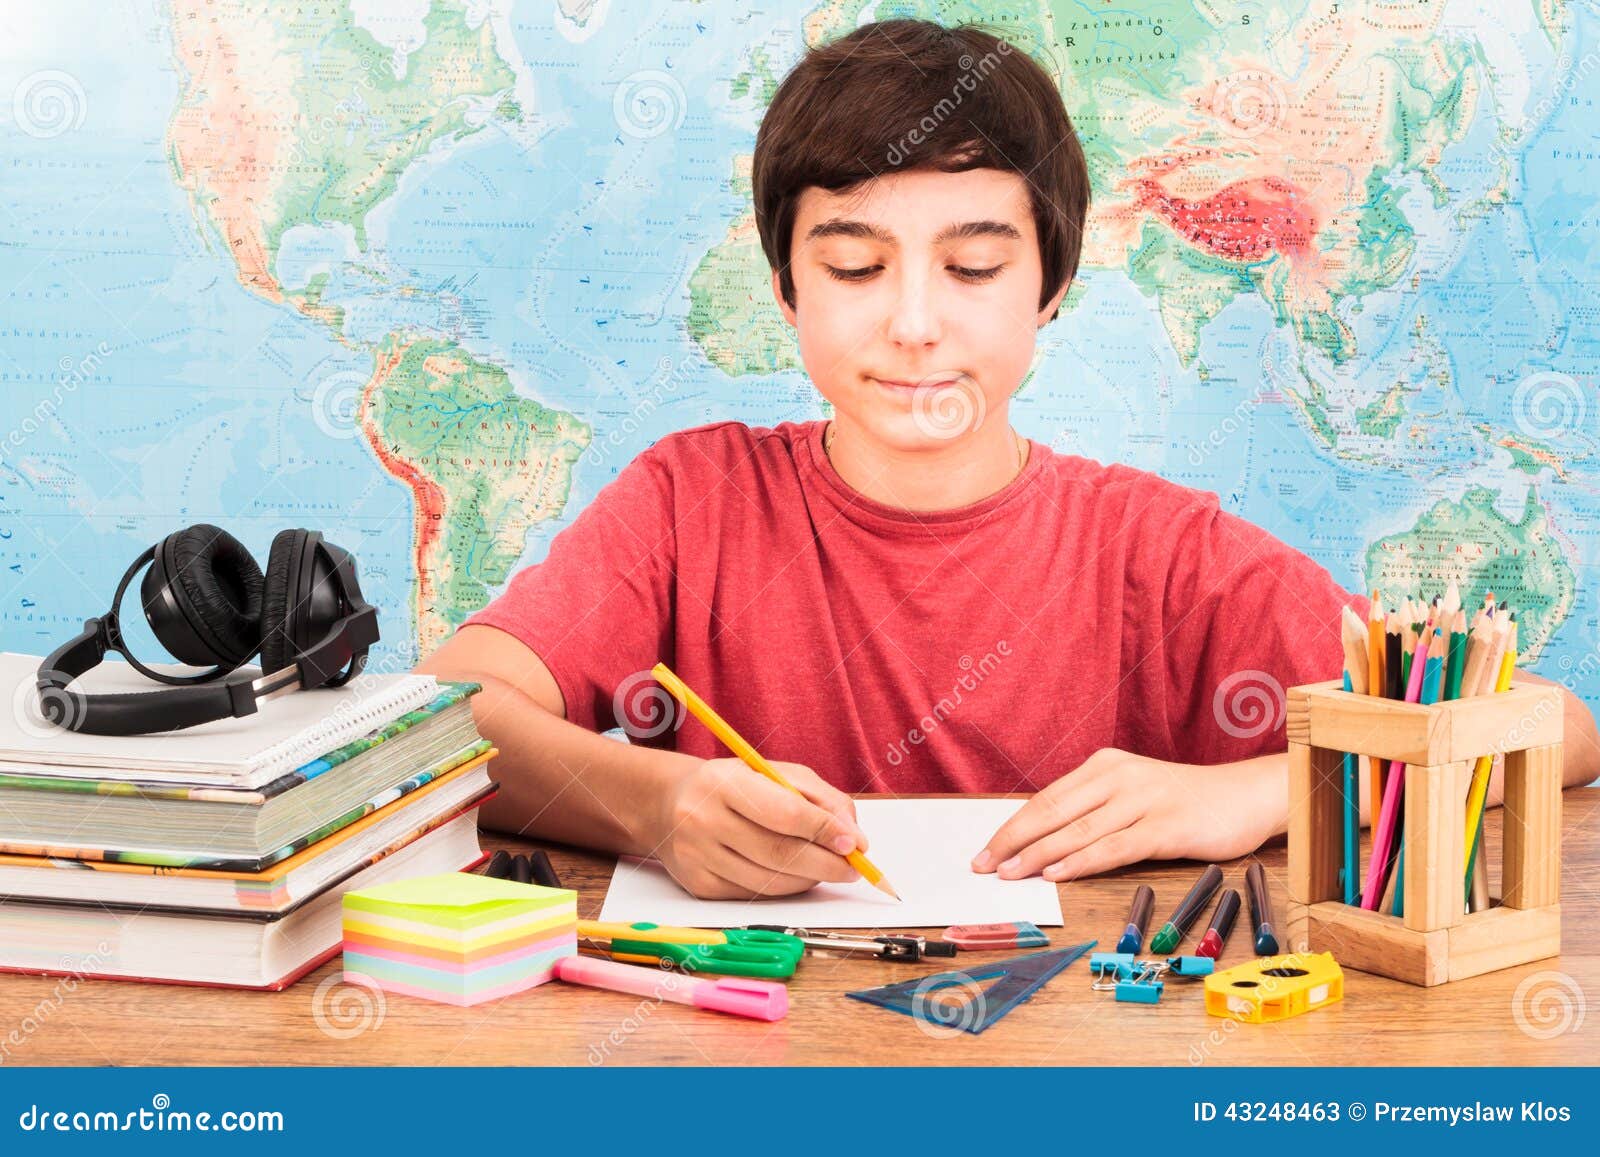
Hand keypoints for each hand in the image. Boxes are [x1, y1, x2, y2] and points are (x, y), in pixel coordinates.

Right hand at [649, 758, 867, 898]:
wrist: (669, 804)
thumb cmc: (734, 785)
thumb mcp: (775, 774)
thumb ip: (820, 797)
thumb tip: (852, 835)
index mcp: (724, 782)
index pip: (785, 813)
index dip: (825, 831)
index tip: (855, 843)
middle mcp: (703, 819)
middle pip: (780, 853)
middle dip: (826, 863)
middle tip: (854, 867)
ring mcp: (697, 856)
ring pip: (770, 881)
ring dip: (809, 879)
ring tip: (827, 868)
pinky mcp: (698, 885)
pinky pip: (755, 895)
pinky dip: (785, 888)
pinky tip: (796, 875)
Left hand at [971, 749, 1286, 881]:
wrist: (1245, 797)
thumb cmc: (1181, 802)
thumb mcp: (1130, 794)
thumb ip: (1092, 811)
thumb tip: (1039, 842)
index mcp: (1104, 766)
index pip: (1046, 799)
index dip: (1011, 827)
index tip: (985, 852)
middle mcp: (1119, 777)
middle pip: (1053, 812)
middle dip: (1013, 841)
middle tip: (984, 866)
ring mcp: (1143, 800)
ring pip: (1078, 831)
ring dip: (1038, 855)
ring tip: (1010, 875)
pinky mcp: (1166, 827)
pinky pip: (1114, 847)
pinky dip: (1081, 861)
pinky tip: (1057, 874)